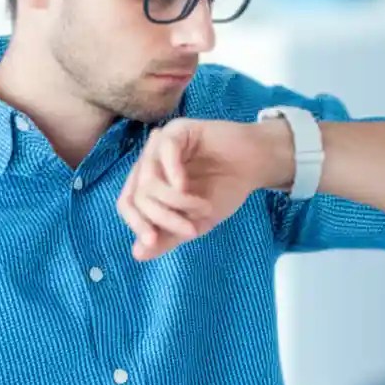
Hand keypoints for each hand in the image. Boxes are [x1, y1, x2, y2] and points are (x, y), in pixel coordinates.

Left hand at [116, 118, 293, 260]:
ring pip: (149, 179)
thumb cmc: (227, 189)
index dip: (137, 224)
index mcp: (150, 181)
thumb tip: (137, 254)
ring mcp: (162, 144)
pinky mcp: (179, 130)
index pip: (127, 204)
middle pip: (137, 195)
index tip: (153, 241)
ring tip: (203, 209)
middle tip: (191, 229)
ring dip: (176, 202)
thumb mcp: (196, 221)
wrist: (257, 164)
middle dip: (163, 217)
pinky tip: (187, 187)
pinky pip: (164, 152)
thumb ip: (168, 236)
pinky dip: (173, 175)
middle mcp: (150, 161)